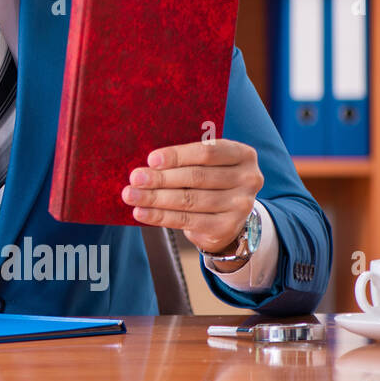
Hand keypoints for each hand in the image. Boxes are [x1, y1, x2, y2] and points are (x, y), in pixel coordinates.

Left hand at [120, 138, 263, 254]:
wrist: (227, 216)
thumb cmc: (208, 180)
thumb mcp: (205, 164)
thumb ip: (185, 159)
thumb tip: (147, 165)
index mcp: (243, 155)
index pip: (207, 153)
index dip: (177, 156)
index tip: (151, 160)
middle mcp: (248, 179)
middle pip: (196, 177)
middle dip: (161, 178)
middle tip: (135, 178)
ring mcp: (240, 206)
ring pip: (189, 200)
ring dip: (155, 198)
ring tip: (131, 195)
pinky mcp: (227, 227)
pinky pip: (186, 220)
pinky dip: (160, 216)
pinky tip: (141, 212)